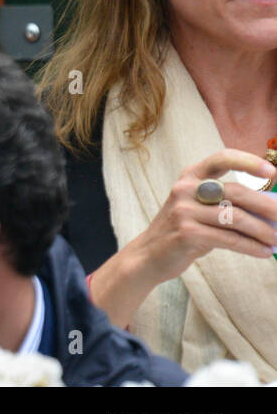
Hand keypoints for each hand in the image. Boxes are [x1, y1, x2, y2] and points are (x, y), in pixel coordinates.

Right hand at [90, 149, 276, 326]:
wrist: (149, 254)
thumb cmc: (185, 229)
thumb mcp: (200, 209)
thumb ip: (227, 203)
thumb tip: (270, 210)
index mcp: (190, 176)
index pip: (221, 159)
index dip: (248, 162)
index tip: (272, 172)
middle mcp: (185, 189)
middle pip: (236, 192)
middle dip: (266, 207)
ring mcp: (184, 210)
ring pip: (236, 218)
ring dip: (263, 232)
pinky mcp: (187, 233)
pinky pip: (229, 239)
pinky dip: (251, 246)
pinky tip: (263, 252)